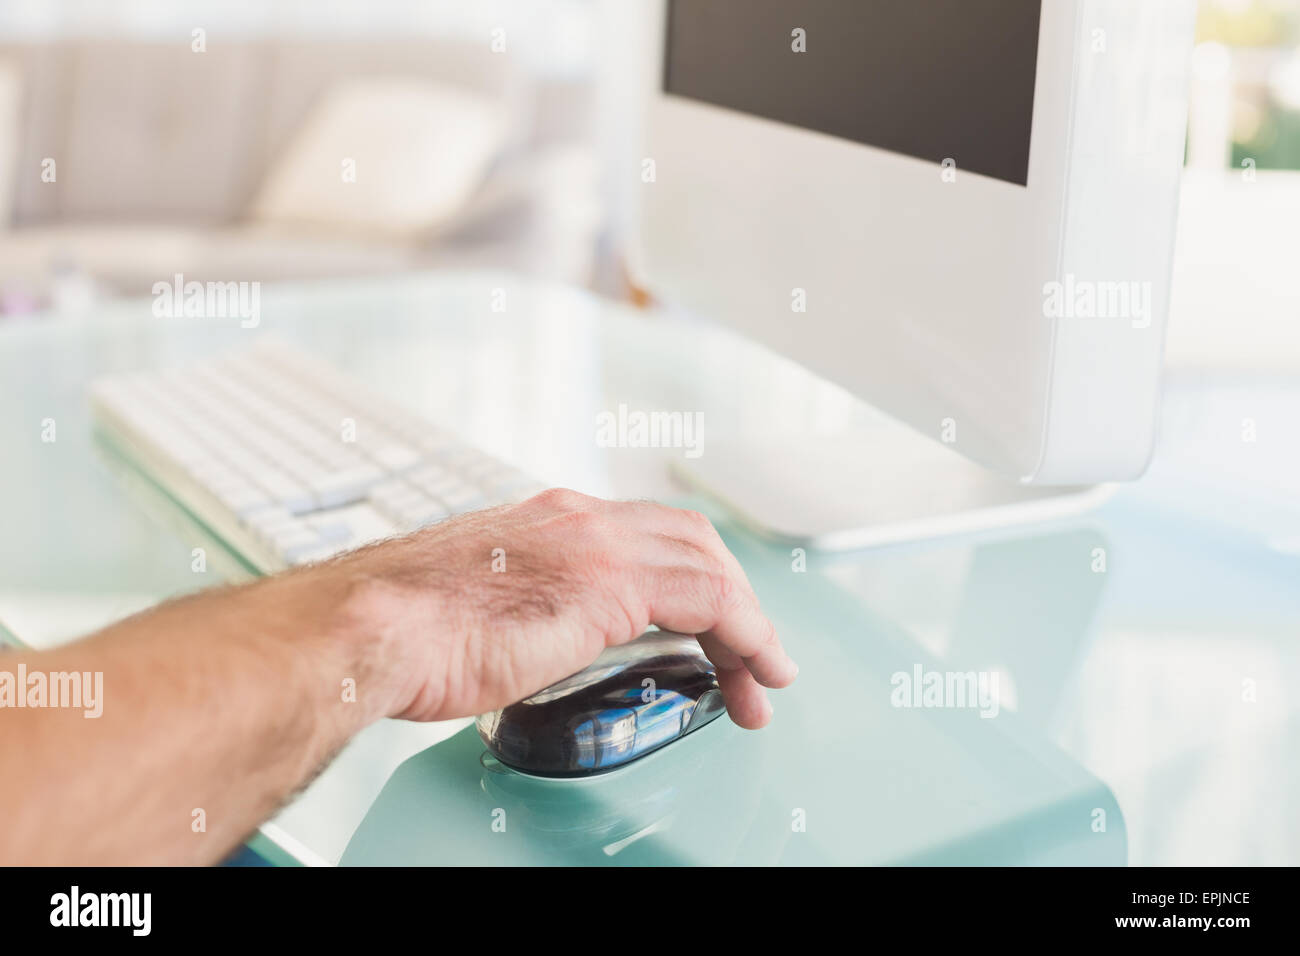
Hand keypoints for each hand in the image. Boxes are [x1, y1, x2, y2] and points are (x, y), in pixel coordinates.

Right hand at [326, 489, 797, 728]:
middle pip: (691, 540)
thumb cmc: (400, 630)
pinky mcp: (607, 583)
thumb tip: (525, 645)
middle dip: (731, 598)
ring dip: (748, 624)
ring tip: (764, 675)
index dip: (690, 576)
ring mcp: (595, 545)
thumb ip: (517, 612)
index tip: (706, 625)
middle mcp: (578, 519)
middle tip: (749, 654)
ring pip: (710, 566)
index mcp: (546, 521)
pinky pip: (709, 599)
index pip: (644, 534)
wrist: (369, 626)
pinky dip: (746, 632)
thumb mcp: (474, 609)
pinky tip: (755, 667)